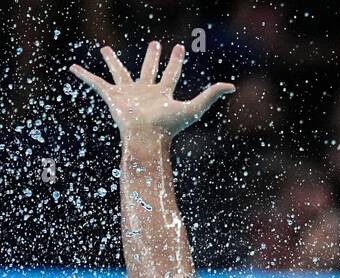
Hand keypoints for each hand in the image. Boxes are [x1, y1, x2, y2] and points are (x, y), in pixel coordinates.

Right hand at [70, 42, 234, 139]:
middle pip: (149, 69)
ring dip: (112, 61)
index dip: (176, 60)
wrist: (146, 138)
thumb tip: (232, 86)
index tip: (179, 47)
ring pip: (120, 72)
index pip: (172, 72)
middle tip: (155, 44)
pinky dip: (84, 75)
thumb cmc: (169, 126)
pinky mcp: (112, 96)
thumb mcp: (194, 108)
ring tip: (105, 50)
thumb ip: (212, 95)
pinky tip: (73, 68)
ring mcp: (128, 93)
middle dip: (152, 56)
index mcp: (164, 93)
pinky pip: (96, 82)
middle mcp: (146, 91)